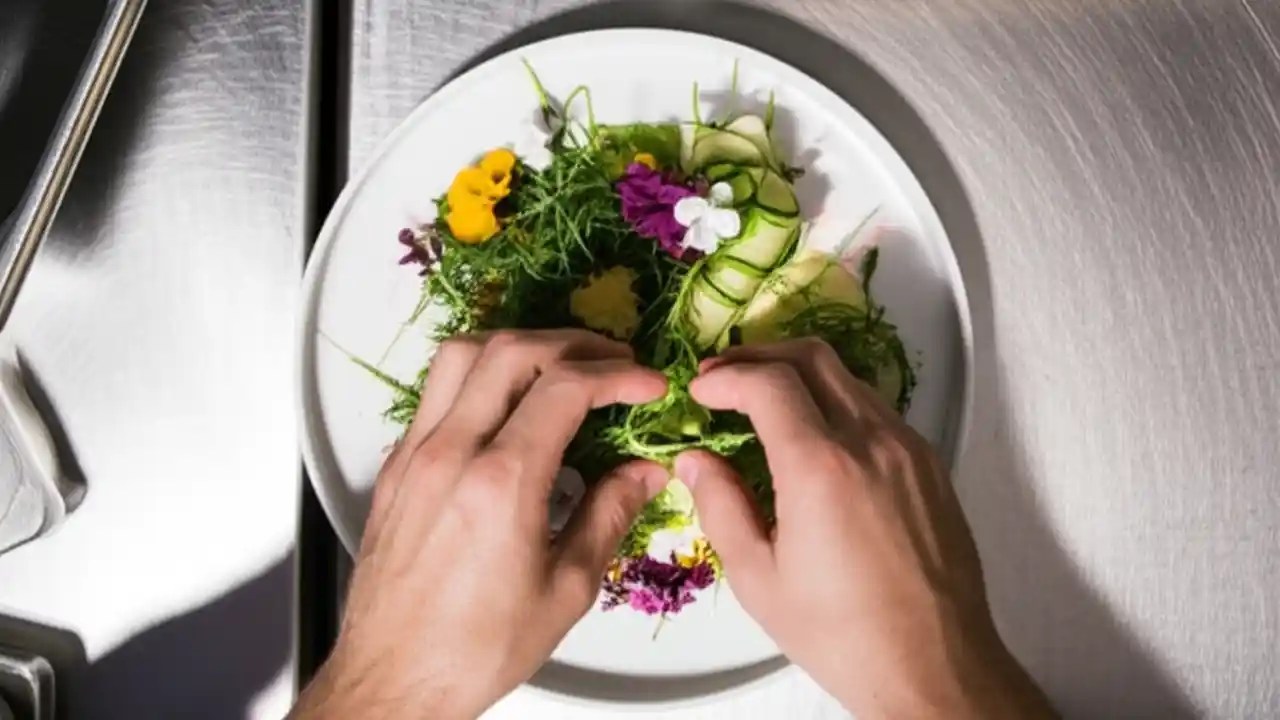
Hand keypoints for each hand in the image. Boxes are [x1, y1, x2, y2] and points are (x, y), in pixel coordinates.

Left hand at [291, 330, 667, 719]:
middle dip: (574, 345)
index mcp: (499, 481)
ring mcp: (414, 454)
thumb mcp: (566, 589)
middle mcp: (450, 453)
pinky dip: (479, 376)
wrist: (393, 679)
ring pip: (461, 355)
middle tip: (614, 363)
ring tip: (559, 364)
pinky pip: (435, 392)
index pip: (564, 387)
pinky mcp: (395, 468)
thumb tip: (646, 471)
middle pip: (512, 351)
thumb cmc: (478, 648)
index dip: (617, 374)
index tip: (649, 385)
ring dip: (518, 346)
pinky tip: (507, 405)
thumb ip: (609, 514)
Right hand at [677, 339, 1054, 718]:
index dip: (726, 375)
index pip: (768, 382)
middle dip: (760, 356)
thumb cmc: (841, 634)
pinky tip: (815, 438)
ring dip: (801, 377)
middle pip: (813, 358)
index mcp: (821, 467)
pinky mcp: (931, 466)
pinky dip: (837, 404)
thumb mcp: (758, 578)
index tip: (700, 389)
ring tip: (765, 405)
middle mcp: (871, 442)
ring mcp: (910, 449)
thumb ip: (720, 506)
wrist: (935, 667)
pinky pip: (877, 410)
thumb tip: (694, 461)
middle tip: (725, 377)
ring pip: (849, 380)